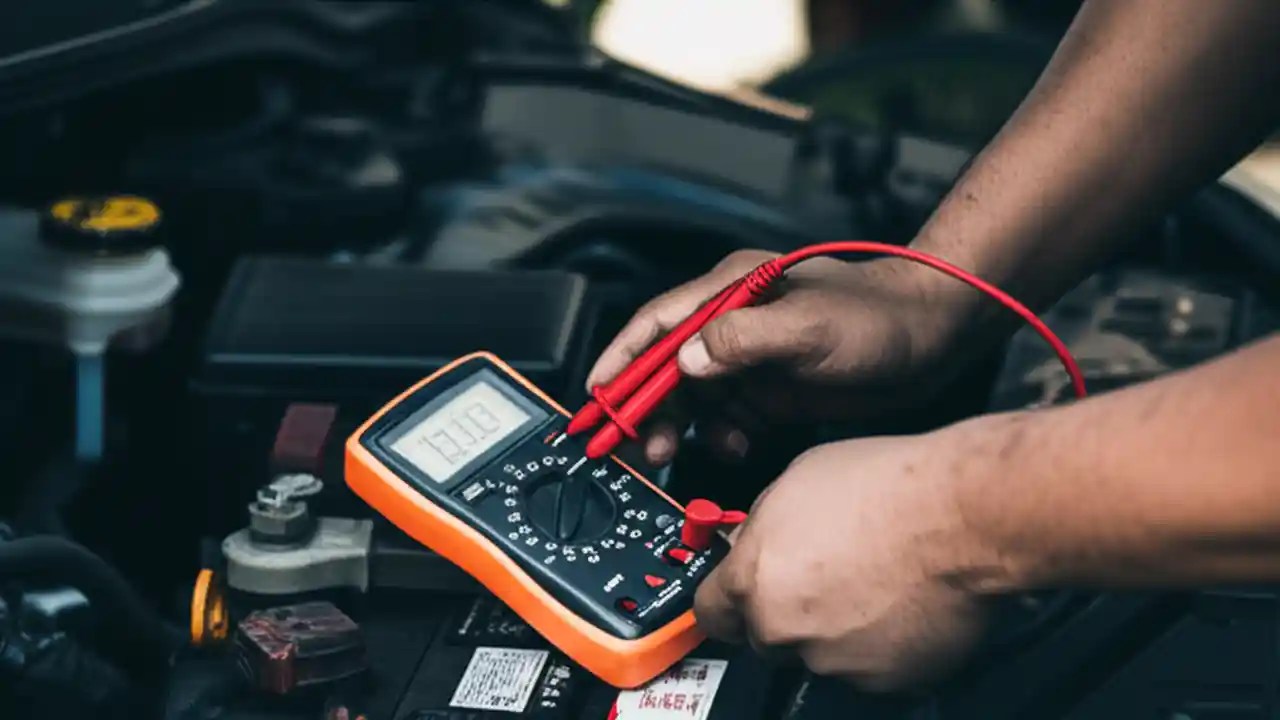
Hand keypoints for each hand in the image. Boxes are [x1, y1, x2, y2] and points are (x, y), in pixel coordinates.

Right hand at [586, 249, 976, 464]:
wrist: (933, 340)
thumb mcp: (809, 325)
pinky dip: (719, 436)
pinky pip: (725, 418)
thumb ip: (744, 339)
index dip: (621, 359)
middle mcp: (732, 324)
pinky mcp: (769, 390)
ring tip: (670, 455)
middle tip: (631, 444)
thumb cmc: (877, 317)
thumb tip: (688, 360)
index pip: (657, 323)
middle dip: (644, 405)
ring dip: (677, 427)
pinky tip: (733, 446)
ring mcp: (750, 359)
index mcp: (731, 292)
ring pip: (691, 398)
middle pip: (665, 366)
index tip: (597, 394)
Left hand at [693, 431, 1006, 690]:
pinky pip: (869, 667)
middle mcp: (785, 629)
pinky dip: (880, 645)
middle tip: (828, 575)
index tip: (739, 596)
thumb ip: (761, 524)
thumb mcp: (795, 479)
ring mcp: (834, 661)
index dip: (727, 601)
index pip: (711, 614)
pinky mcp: (884, 682)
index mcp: (753, 580)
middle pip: (766, 635)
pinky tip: (902, 603)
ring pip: (820, 653)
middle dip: (788, 612)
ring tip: (876, 582)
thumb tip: (749, 541)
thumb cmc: (886, 485)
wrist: (961, 514)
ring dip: (837, 628)